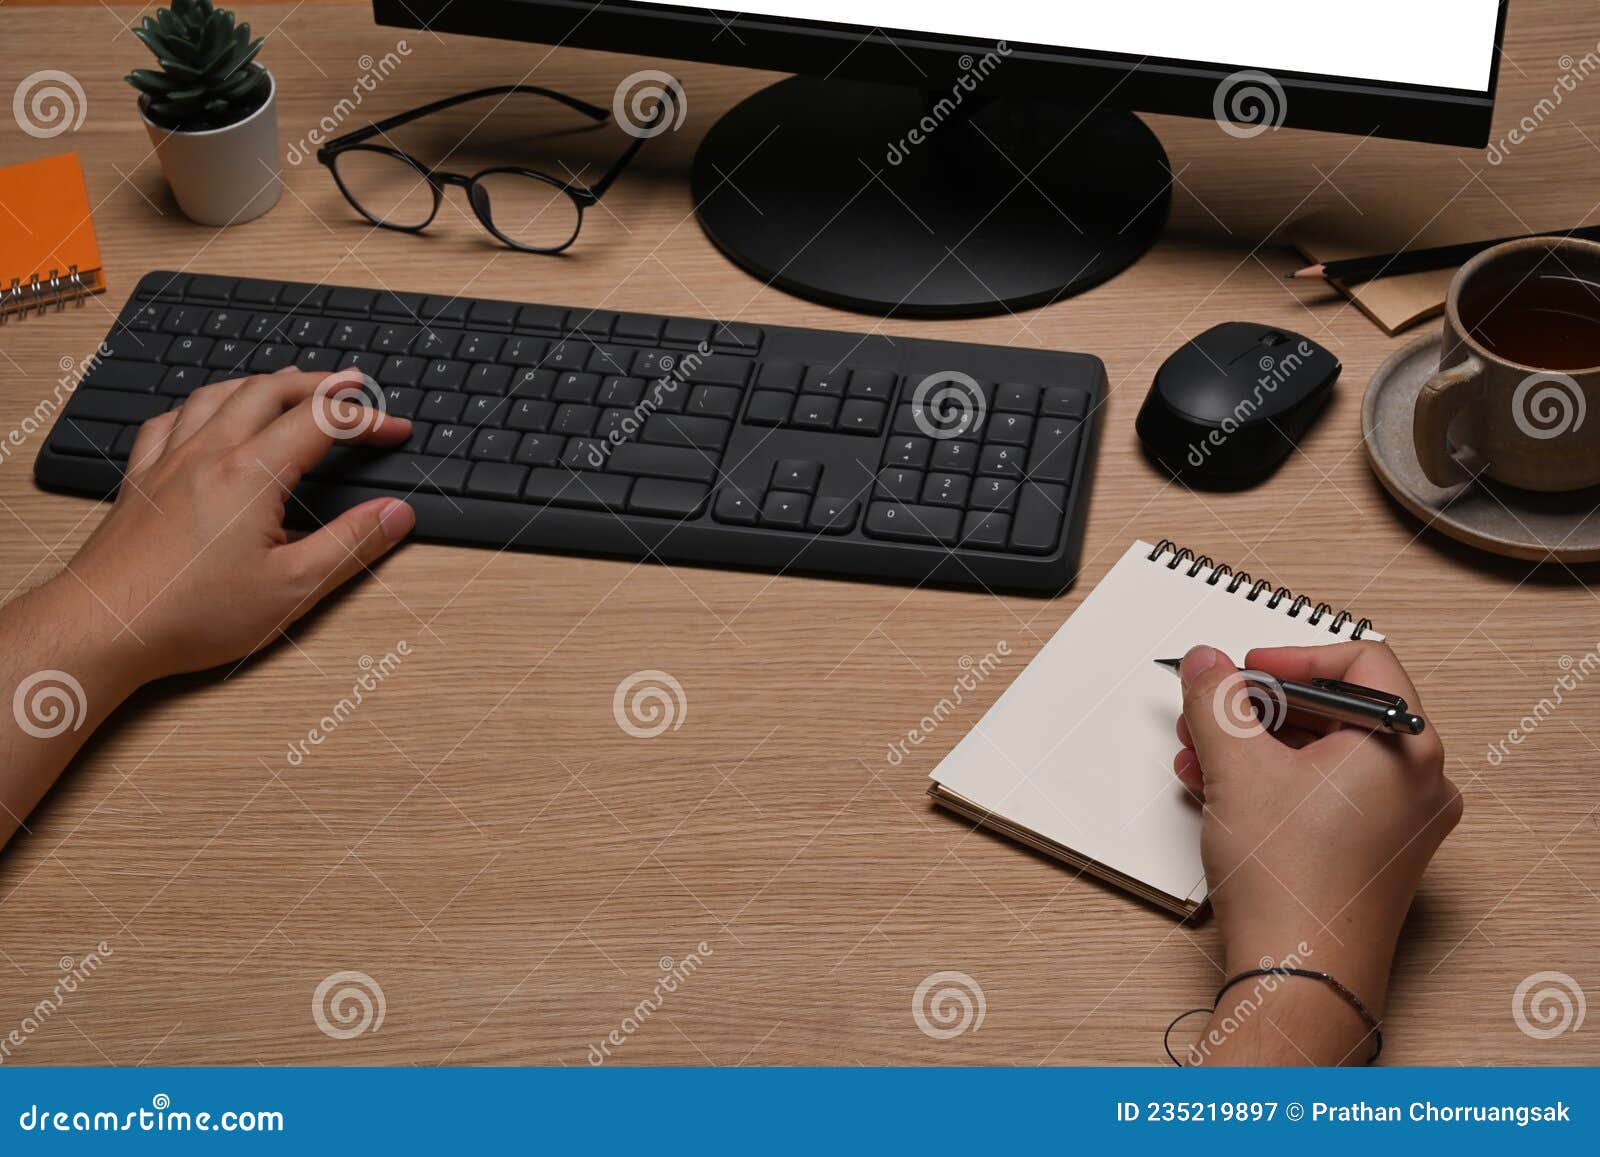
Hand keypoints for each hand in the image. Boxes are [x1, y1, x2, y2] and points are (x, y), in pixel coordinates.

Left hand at [51, 368, 415, 687]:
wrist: (105, 627)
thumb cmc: (192, 614)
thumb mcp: (292, 588)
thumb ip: (351, 545)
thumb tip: (395, 514)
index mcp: (251, 475)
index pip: (322, 422)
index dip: (366, 418)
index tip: (395, 430)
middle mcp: (208, 454)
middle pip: (270, 390)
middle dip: (319, 383)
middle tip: (352, 386)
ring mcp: (168, 462)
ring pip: (219, 394)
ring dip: (263, 384)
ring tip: (289, 386)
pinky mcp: (140, 480)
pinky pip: (170, 420)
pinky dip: (202, 406)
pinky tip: (207, 416)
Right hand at [1174, 642, 1461, 1063]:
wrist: (1301, 974)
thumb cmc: (1292, 884)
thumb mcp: (1237, 767)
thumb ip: (1217, 699)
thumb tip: (1208, 664)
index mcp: (1406, 745)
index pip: (1361, 662)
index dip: (1294, 655)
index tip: (1249, 667)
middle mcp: (1419, 782)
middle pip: (1339, 709)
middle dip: (1262, 707)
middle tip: (1215, 710)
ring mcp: (1403, 823)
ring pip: (1327, 755)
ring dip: (1260, 746)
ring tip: (1204, 755)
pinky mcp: (1378, 855)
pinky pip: (1329, 795)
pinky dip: (1278, 783)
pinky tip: (1224, 792)